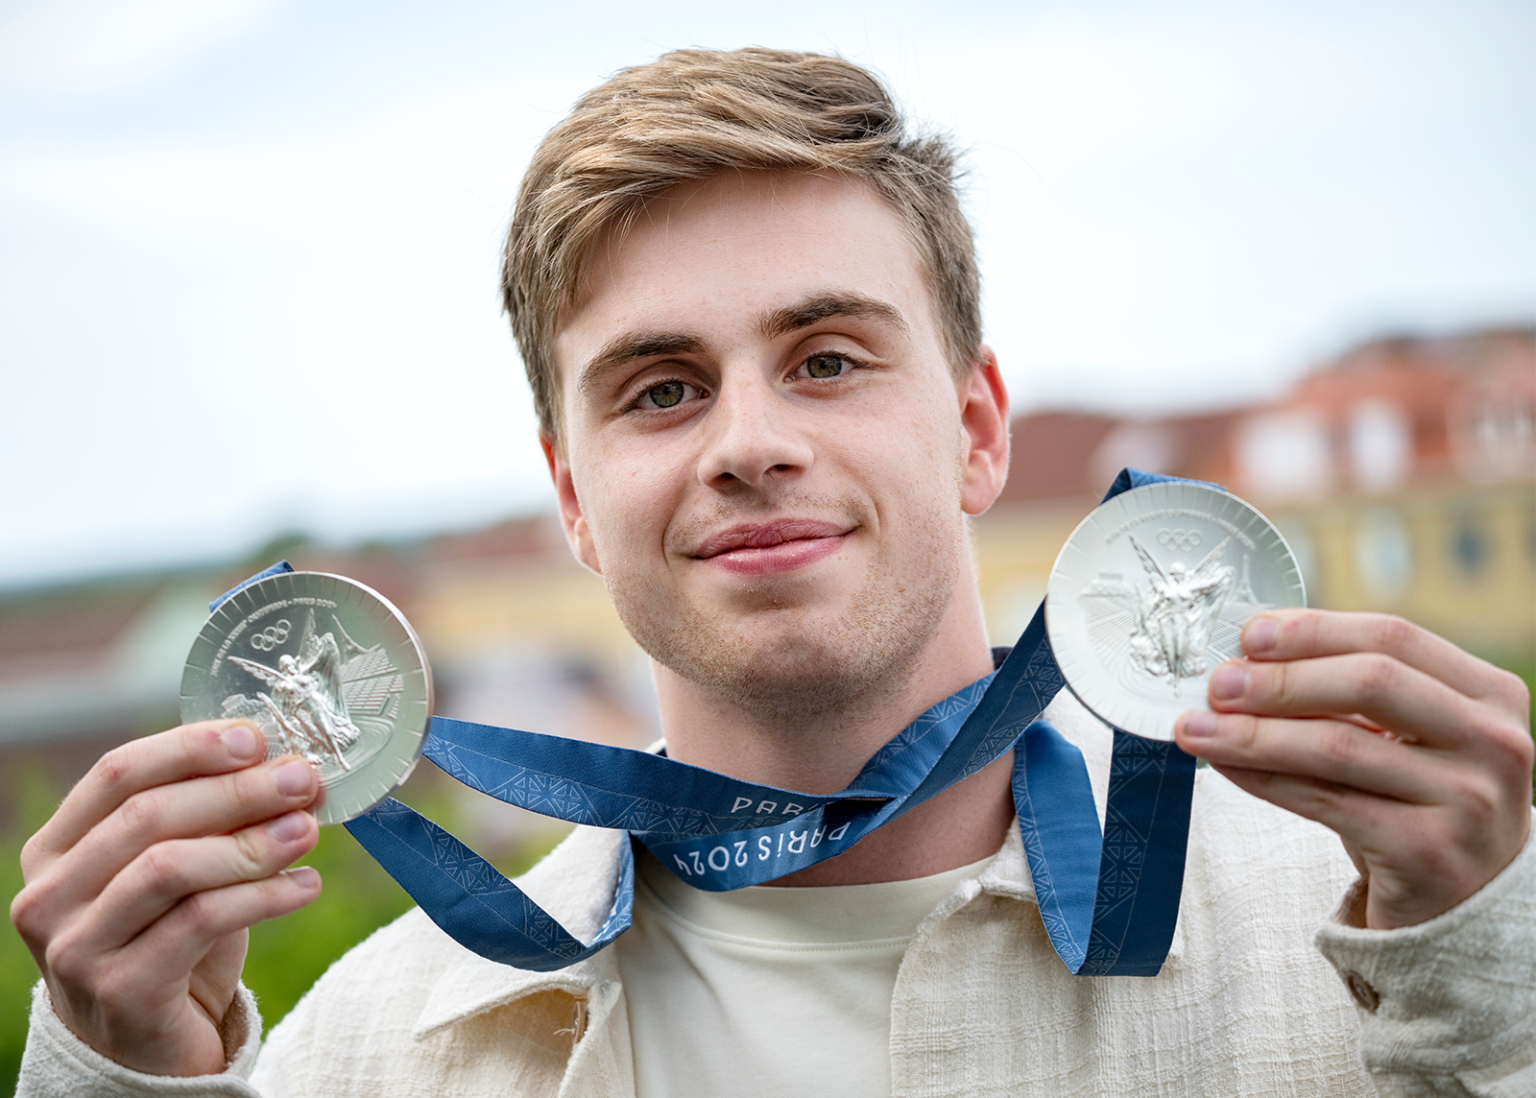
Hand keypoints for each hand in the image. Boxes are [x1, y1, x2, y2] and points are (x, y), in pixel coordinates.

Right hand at [9, 720, 322, 1075]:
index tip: (257, 738)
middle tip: (302, 781)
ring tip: (308, 831)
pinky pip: (200, 922)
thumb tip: (284, 766)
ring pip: (170, 868)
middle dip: (237, 791)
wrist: (148, 1045)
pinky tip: (305, 885)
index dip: (189, 748)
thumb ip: (211, 819)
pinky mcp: (120, 990)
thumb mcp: (180, 869)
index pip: (118, 774)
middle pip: (147, 816)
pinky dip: (263, 896)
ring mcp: (76, 946)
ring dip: (252, 842)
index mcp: (57, 847)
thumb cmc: (168, 938)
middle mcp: (50, 894)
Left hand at [1174, 609, 1532, 929]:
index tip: (1250, 635)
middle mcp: (1492, 742)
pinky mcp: (1428, 852)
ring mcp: (1468, 800)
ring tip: (1196, 727)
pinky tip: (1225, 766)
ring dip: (1254, 733)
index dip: (1313, 631)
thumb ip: (1347, 694)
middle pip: (1370, 683)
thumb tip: (1245, 663)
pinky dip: (1265, 778)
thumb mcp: (1407, 736)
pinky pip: (1325, 802)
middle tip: (1217, 685)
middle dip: (1280, 680)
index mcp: (1490, 693)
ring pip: (1338, 746)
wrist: (1465, 903)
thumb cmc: (1420, 801)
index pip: (1392, 637)